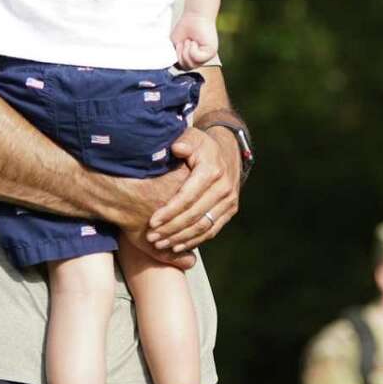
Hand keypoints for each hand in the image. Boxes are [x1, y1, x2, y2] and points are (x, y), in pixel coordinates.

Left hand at [114, 125, 238, 261]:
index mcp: (211, 171)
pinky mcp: (230, 210)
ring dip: (181, 239)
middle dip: (171, 229)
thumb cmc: (200, 145)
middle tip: (152, 238)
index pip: (187, 197)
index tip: (151, 222)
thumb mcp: (191, 137)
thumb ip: (182, 142)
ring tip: (161, 244)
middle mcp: (224, 188)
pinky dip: (194, 241)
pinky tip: (177, 246)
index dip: (169, 212)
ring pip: (203, 227)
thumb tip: (176, 148)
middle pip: (194, 216)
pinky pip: (212, 230)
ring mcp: (229, 201)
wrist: (227, 151)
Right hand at [171, 11, 218, 67]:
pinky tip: (194, 42)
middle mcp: (200, 59)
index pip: (181, 67)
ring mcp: (206, 57)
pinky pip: (196, 58)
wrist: (195, 15)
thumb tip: (176, 66)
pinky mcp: (210, 53)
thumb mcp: (176, 44)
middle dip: (181, 54)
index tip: (179, 45)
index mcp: (192, 58)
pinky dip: (192, 49)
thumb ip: (176, 56)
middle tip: (184, 42)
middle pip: (186, 67)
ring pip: (191, 64)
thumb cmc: (185, 27)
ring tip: (189, 41)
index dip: (176, 57)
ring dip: (186, 51)